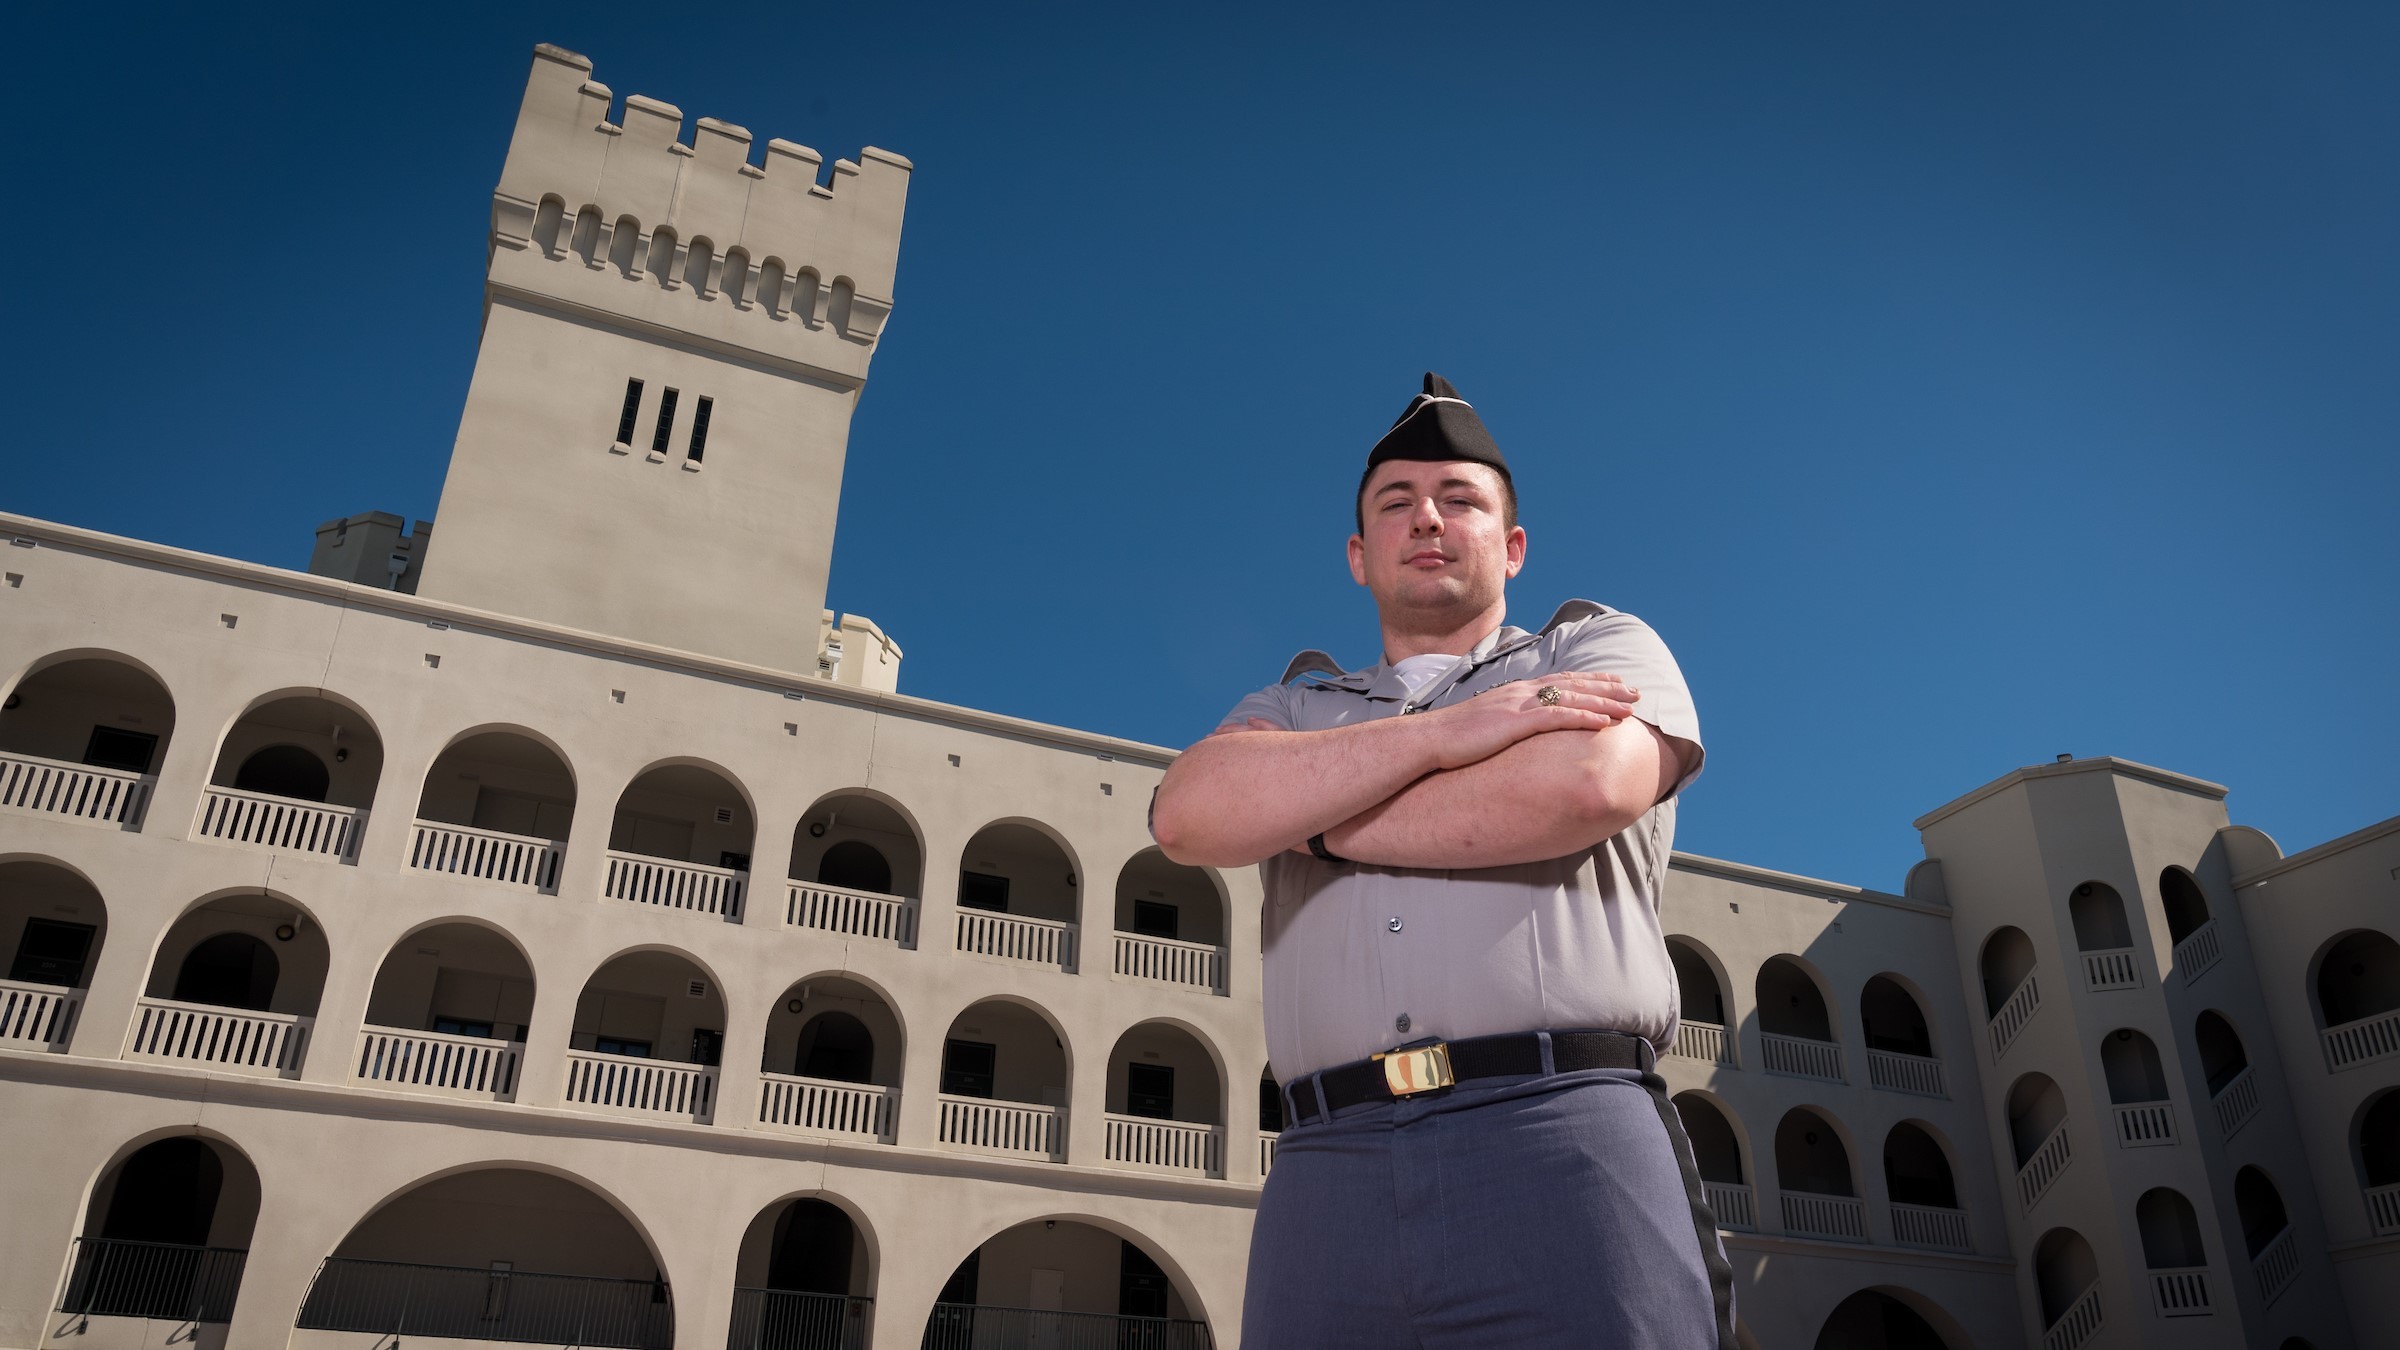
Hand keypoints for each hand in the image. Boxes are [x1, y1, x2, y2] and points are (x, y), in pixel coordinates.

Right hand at [1415, 671, 1639, 770]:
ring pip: (1573, 699)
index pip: (1560, 680)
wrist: (1427, 741)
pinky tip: (1605, 723)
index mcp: (1515, 691)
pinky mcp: (1516, 723)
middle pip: (1574, 684)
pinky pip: (1558, 718)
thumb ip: (1507, 722)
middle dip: (1607, 687)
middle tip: (1636, 690)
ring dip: (1605, 702)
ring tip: (1631, 707)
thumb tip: (1520, 732)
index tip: (1614, 682)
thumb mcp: (1486, 725)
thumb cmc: (1453, 739)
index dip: (1591, 680)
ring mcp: (1519, 705)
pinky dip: (1585, 718)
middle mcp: (1521, 692)